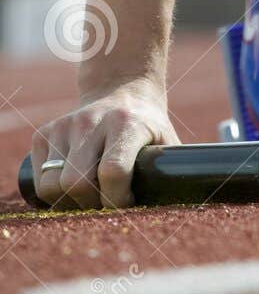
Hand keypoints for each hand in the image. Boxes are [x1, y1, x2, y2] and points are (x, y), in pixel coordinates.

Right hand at [31, 79, 177, 208]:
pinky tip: (72, 183)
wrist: (121, 88)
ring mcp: (65, 125)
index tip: (126, 204)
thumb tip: (183, 201)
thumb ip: (172, 170)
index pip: (113, 171)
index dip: (117, 199)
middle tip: (105, 203)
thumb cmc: (148, 126)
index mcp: (126, 123)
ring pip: (52, 185)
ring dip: (69, 201)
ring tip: (89, 195)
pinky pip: (39, 179)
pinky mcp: (44, 133)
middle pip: (76, 182)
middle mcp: (92, 121)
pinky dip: (53, 191)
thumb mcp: (167, 141)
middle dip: (90, 204)